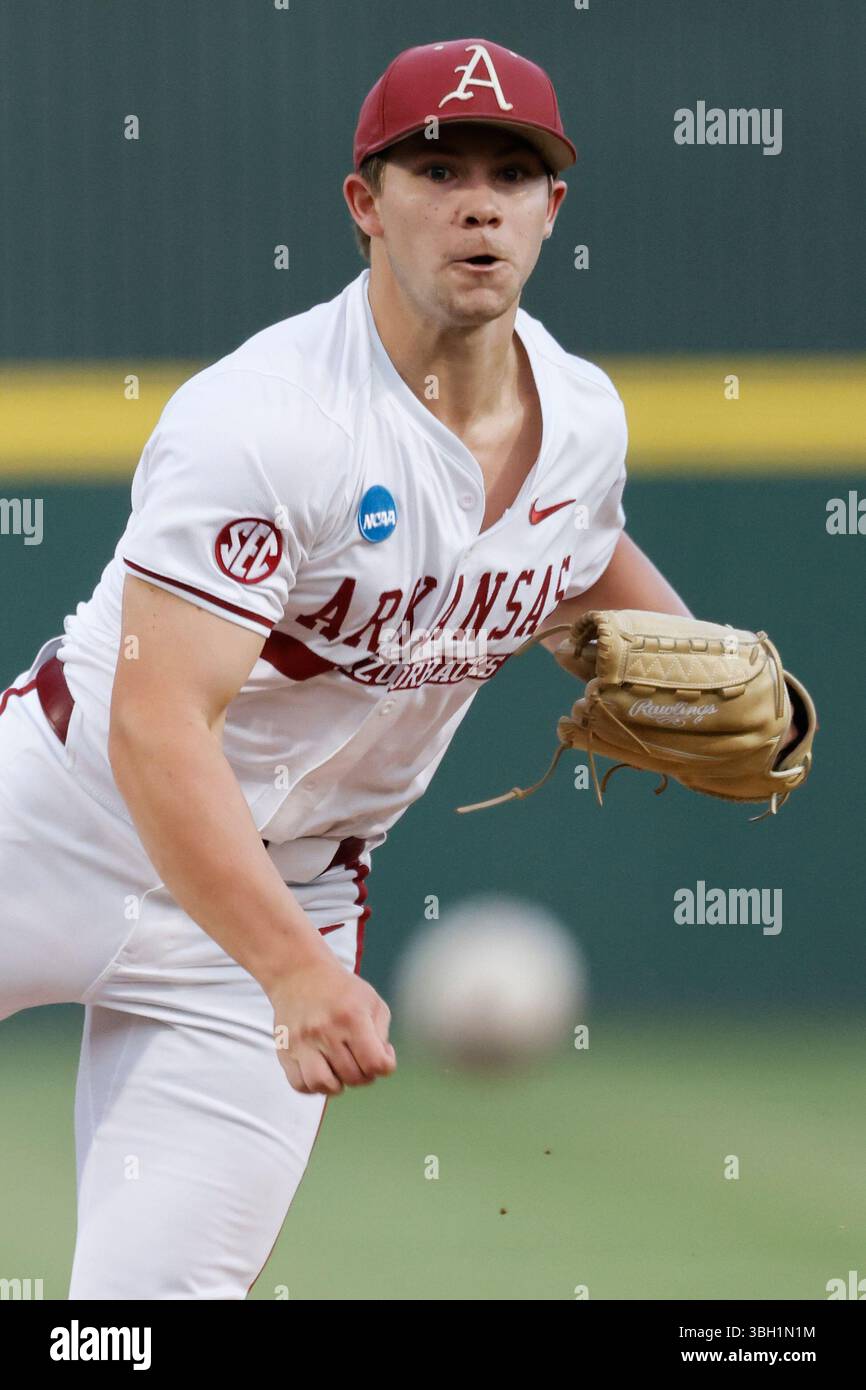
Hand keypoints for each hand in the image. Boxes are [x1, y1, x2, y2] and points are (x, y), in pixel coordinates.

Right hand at [269, 954, 395, 1095]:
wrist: (299, 972)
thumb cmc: (342, 990)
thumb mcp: (372, 1001)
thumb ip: (382, 1034)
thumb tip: (380, 1065)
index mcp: (352, 1017)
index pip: (375, 1063)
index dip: (385, 1066)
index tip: (382, 1054)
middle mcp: (326, 1031)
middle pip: (353, 1077)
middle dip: (364, 1075)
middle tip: (361, 1060)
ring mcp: (302, 1042)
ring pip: (324, 1085)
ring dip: (338, 1085)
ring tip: (340, 1070)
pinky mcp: (285, 1049)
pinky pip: (299, 1084)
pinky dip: (314, 1086)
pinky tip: (322, 1071)